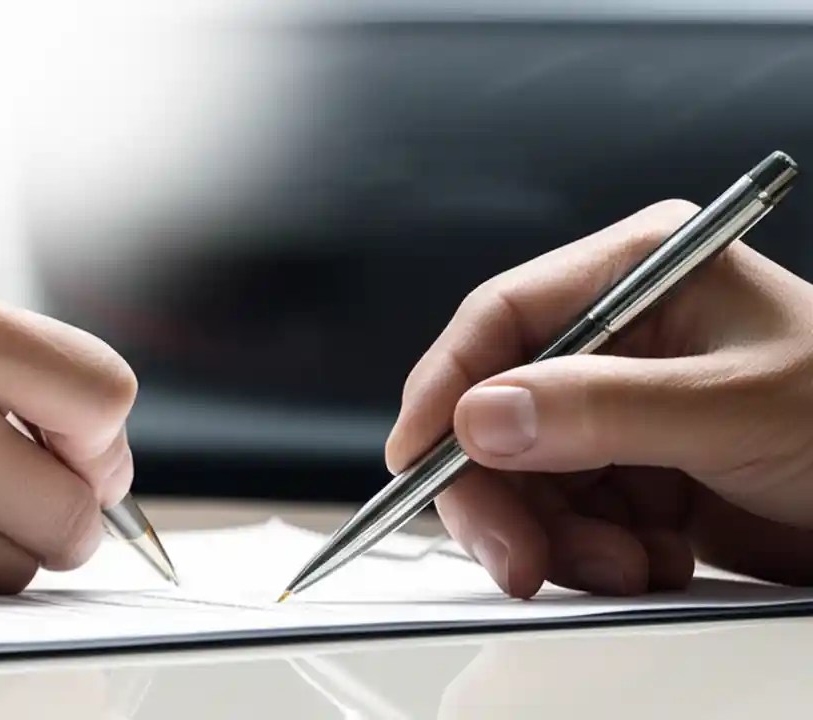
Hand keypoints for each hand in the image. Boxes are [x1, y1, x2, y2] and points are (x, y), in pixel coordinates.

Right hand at [386, 200, 812, 597]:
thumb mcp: (735, 409)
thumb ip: (603, 411)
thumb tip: (480, 417)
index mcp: (640, 275)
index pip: (502, 319)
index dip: (445, 387)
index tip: (415, 458)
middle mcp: (618, 338)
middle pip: (496, 410)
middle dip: (501, 492)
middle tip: (514, 558)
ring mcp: (621, 410)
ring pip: (523, 476)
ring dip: (557, 537)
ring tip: (628, 564)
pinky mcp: (632, 473)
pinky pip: (564, 517)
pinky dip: (592, 555)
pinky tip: (653, 561)